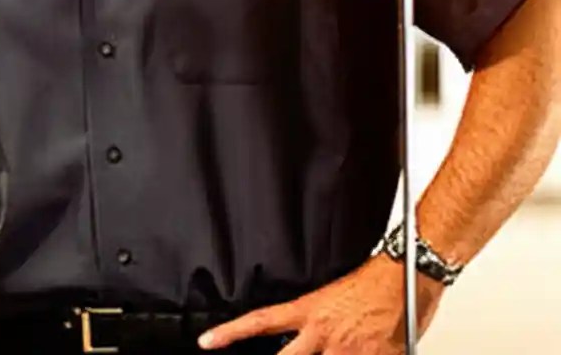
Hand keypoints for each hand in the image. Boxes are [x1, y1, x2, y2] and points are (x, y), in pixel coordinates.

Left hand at [198, 255, 444, 354]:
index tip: (207, 342)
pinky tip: (370, 348)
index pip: (260, 322)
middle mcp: (324, 333)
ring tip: (343, 343)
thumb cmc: (377, 279)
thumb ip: (316, 323)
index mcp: (310, 311)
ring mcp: (348, 349)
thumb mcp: (335, 298)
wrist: (410, 270)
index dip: (231, 334)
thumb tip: (308, 339)